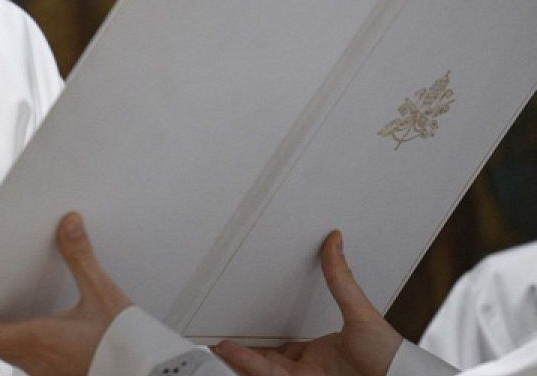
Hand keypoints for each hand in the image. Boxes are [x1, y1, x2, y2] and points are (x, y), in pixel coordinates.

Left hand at [0, 212, 132, 375]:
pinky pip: (34, 365)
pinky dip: (33, 349)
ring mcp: (48, 374)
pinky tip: (51, 332)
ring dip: (14, 337)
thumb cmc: (127, 344)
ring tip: (26, 311)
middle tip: (4, 297)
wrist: (151, 374)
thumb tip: (68, 223)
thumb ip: (81, 258)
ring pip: (14, 357)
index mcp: (37, 338)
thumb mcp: (102, 294)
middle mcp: (37, 361)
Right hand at [214, 231, 401, 375]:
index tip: (244, 324)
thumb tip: (335, 241)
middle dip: (242, 349)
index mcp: (320, 352)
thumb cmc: (388, 354)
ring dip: (238, 357)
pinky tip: (230, 353)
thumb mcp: (360, 311)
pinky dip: (248, 364)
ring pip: (261, 368)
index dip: (262, 337)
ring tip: (216, 345)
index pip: (284, 346)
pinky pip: (266, 374)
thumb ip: (341, 279)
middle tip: (219, 335)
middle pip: (266, 359)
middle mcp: (309, 368)